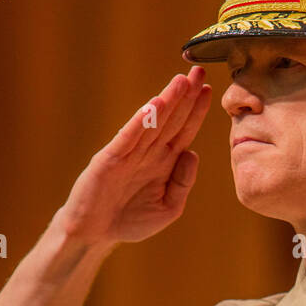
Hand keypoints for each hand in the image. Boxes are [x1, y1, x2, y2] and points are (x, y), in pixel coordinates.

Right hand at [57, 66, 211, 246]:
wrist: (94, 233)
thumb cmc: (131, 220)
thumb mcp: (168, 208)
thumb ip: (183, 183)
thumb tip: (193, 153)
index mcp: (164, 162)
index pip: (184, 130)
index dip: (196, 110)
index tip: (210, 89)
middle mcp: (148, 152)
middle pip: (171, 119)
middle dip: (185, 96)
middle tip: (199, 71)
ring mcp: (129, 153)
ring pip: (153, 122)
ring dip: (167, 101)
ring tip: (181, 81)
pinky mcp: (111, 159)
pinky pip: (129, 137)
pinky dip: (141, 122)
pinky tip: (154, 106)